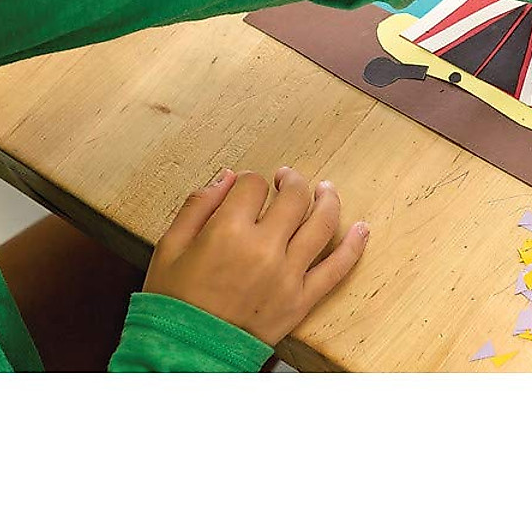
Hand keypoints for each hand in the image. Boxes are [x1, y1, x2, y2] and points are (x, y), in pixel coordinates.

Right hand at [143, 166, 368, 345]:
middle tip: (286, 179)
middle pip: (294, 197)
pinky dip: (354, 246)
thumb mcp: (169, 247)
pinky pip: (337, 269)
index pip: (253, 186)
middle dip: (291, 180)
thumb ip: (198, 205)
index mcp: (228, 233)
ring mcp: (288, 275)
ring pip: (322, 223)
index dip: (250, 180)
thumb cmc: (174, 304)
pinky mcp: (301, 300)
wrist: (184, 354)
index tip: (248, 187)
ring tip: (326, 190)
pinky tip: (362, 229)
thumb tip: (228, 177)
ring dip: (328, 199)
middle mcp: (264, 250)